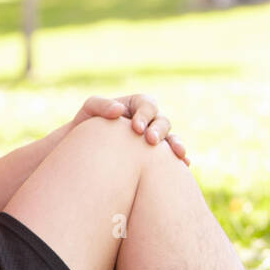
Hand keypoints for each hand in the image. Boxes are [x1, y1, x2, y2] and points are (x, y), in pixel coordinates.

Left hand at [70, 93, 189, 165]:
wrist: (85, 149)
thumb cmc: (85, 125)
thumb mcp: (89, 110)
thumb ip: (102, 105)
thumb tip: (119, 110)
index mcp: (136, 105)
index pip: (147, 105)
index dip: (145, 115)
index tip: (136, 128)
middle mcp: (149, 121)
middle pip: (162, 121)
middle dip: (159, 130)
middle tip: (151, 141)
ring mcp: (154, 138)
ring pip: (171, 138)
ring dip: (176, 143)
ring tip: (178, 154)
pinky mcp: (155, 155)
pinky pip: (171, 156)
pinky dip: (179, 159)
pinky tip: (185, 165)